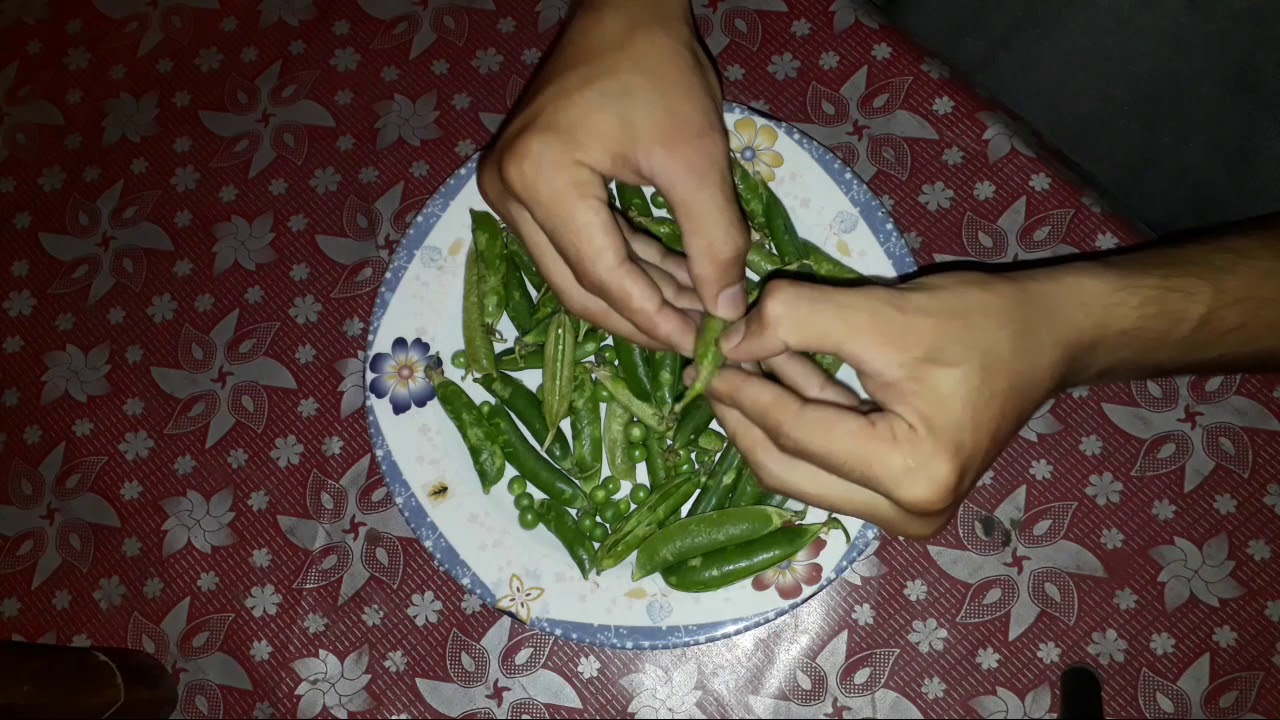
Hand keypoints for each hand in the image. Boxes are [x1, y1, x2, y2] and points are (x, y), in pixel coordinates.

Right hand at [478, 0, 749, 352]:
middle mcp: (507, 192)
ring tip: (693, 308)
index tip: (701, 345)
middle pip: (578, 285)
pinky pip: (573, 243)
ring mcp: (509, 190)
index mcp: (540, 180)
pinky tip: (670, 277)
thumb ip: (714, 240)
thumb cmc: (658, 69)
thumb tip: (725, 313)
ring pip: (575, 271)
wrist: (622, 9)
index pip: (603, 275)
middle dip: (642, 315)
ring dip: (636, 291)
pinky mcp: (524, 185)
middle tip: (696, 337)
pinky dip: (622, 262)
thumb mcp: (696, 156)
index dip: (655, 317)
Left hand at [706, 273, 1073, 537]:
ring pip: (805, 467)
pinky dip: (802, 417)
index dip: (745, 395)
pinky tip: (775, 373)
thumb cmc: (979, 322)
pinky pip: (830, 460)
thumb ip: (799, 322)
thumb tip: (730, 343)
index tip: (705, 361)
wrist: (1046, 336)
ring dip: (770, 414)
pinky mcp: (901, 494)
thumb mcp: (883, 312)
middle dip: (746, 416)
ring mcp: (905, 510)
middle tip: (706, 371)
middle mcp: (908, 512)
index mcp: (911, 476)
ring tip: (734, 364)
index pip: (799, 435)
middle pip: (791, 468)